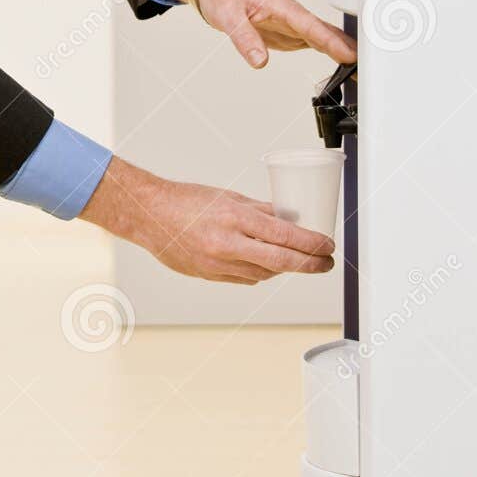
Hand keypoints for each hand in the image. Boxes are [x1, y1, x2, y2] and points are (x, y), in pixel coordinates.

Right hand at [80, 156, 334, 283]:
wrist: (148, 216)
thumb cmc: (185, 201)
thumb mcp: (228, 197)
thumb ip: (260, 211)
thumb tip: (290, 219)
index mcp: (234, 219)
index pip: (285, 236)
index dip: (312, 244)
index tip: (328, 246)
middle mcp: (228, 245)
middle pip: (282, 262)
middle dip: (310, 264)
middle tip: (326, 263)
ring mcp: (219, 265)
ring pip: (266, 273)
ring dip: (284, 267)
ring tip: (296, 259)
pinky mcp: (211, 277)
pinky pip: (247, 279)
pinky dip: (261, 271)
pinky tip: (263, 262)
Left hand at [195, 0, 355, 69]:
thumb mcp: (227, 16)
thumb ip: (245, 38)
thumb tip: (260, 61)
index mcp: (281, 5)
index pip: (311, 25)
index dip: (331, 41)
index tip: (350, 55)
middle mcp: (291, 14)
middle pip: (325, 31)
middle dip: (348, 47)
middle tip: (370, 66)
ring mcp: (292, 23)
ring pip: (323, 36)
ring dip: (342, 50)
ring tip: (364, 68)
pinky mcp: (289, 31)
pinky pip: (313, 40)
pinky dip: (328, 50)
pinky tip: (341, 61)